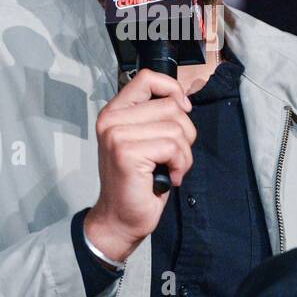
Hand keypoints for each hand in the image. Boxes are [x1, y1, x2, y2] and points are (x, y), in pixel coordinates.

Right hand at [85, 68, 196, 263]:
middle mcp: (111, 119)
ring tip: (171, 168)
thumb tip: (183, 100)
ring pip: (175, 127)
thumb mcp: (146, 140)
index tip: (182, 109)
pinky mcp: (126, 153)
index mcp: (114, 112)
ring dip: (184, 153)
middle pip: (170, 106)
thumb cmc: (138, 182)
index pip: (147, 78)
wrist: (121, 219)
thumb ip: (156, 116)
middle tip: (174, 156)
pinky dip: (180, 164)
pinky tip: (169, 177)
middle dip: (185, 133)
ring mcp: (116, 135)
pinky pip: (172, 147)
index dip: (172, 89)